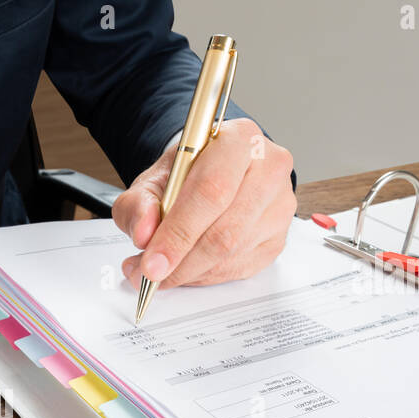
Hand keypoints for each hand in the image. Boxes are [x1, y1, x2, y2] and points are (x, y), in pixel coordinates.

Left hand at [112, 118, 295, 289]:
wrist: (210, 173)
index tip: (151, 263)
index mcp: (239, 140)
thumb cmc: (185, 174)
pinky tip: (184, 270)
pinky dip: (203, 276)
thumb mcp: (152, 180)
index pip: (211, 191)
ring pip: (231, 254)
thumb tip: (144, 234)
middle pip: (225, 231)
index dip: (178, 233)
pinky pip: (237, 268)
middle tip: (147, 275)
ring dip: (188, 272)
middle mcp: (269, 170)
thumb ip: (139, 204)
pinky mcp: (278, 238)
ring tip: (159, 271)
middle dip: (180, 262)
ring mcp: (279, 207)